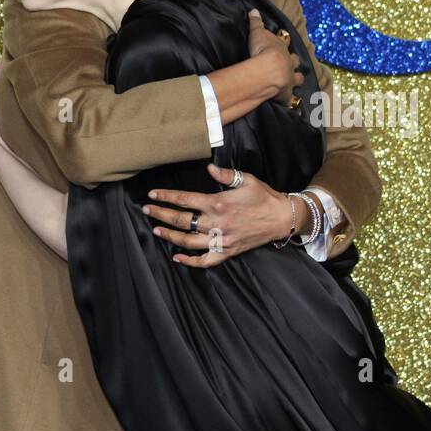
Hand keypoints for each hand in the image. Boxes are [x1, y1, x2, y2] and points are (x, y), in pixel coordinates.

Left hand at [141, 163, 304, 266]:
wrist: (282, 218)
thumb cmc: (264, 197)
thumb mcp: (247, 180)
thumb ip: (226, 175)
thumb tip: (209, 168)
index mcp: (218, 203)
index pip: (185, 200)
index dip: (166, 197)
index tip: (152, 195)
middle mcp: (216, 223)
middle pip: (182, 221)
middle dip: (161, 215)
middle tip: (147, 210)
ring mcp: (221, 239)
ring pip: (188, 241)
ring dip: (170, 236)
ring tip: (156, 230)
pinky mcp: (228, 251)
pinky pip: (205, 261)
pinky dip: (190, 261)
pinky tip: (177, 257)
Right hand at [246, 10, 301, 104]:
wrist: (269, 69)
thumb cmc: (263, 50)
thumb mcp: (257, 33)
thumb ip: (256, 22)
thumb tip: (254, 10)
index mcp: (282, 50)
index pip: (285, 44)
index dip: (284, 43)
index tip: (285, 41)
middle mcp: (289, 64)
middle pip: (296, 62)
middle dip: (295, 63)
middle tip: (294, 64)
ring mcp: (289, 80)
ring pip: (298, 79)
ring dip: (297, 80)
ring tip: (295, 83)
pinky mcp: (286, 95)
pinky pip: (290, 101)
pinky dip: (292, 104)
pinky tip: (292, 107)